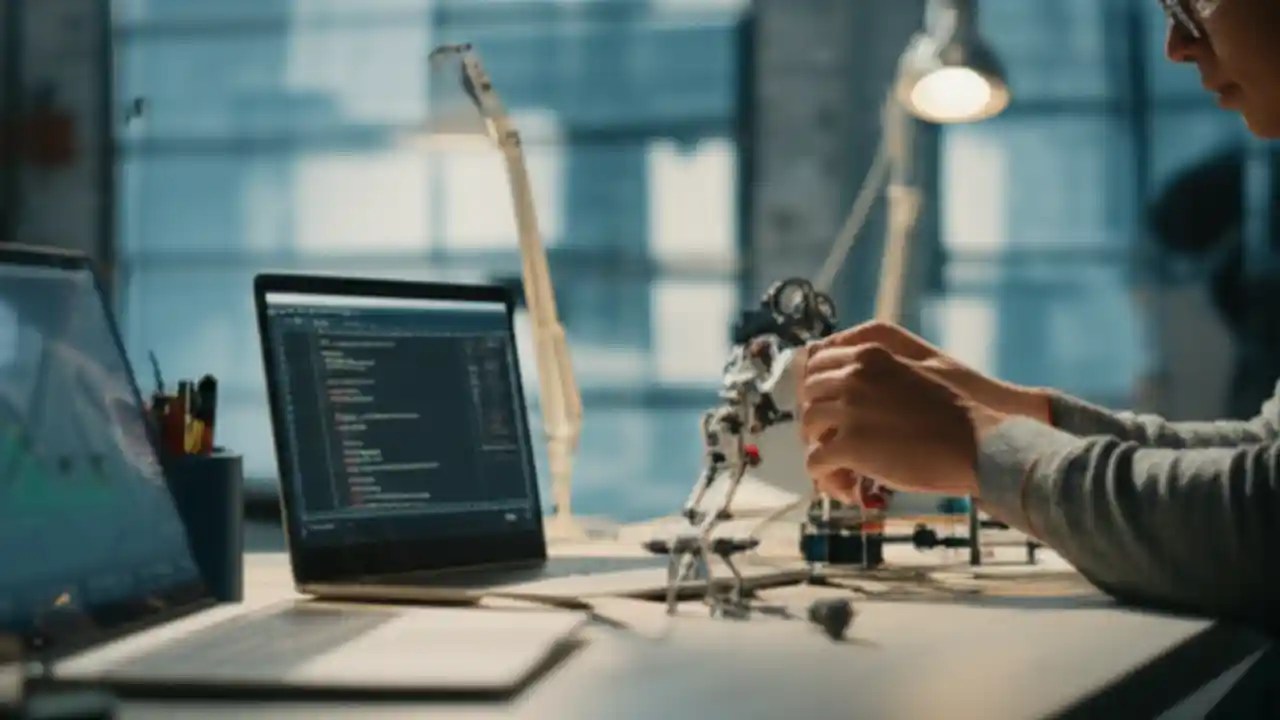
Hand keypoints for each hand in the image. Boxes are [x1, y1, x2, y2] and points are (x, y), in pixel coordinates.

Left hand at [799, 343, 1008, 498]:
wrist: (982, 443)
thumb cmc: (964, 406)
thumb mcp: (926, 361)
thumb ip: (887, 359)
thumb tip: (856, 368)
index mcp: (870, 352)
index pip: (819, 361)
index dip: (820, 387)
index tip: (829, 405)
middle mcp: (853, 374)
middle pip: (809, 393)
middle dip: (818, 416)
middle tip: (834, 439)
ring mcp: (849, 409)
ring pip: (808, 426)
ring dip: (821, 447)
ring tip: (842, 468)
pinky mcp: (850, 445)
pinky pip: (816, 461)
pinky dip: (826, 477)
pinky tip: (846, 487)